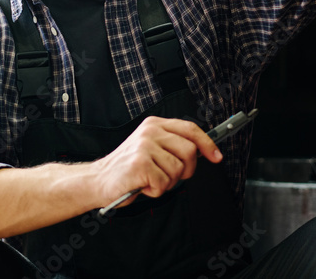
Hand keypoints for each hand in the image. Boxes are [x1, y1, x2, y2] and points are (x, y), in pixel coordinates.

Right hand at [92, 116, 222, 207]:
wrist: (99, 181)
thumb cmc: (128, 170)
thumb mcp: (152, 150)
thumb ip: (173, 146)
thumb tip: (203, 151)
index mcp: (155, 125)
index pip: (190, 129)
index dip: (207, 144)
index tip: (216, 156)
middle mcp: (150, 131)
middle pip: (189, 151)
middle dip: (185, 170)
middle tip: (169, 177)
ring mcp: (144, 146)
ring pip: (177, 170)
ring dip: (167, 183)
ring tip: (150, 180)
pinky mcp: (139, 163)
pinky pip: (163, 183)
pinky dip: (155, 191)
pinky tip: (142, 185)